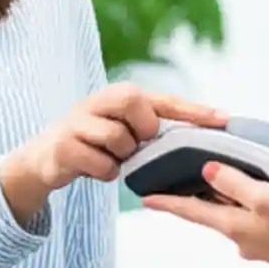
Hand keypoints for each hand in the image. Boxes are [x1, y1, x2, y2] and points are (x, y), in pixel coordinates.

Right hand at [0, 83, 225, 222]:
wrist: (45, 157)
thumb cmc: (95, 143)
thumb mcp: (123, 129)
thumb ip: (152, 128)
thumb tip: (195, 139)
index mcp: (121, 95)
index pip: (164, 99)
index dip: (194, 110)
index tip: (223, 119)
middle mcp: (100, 101)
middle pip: (136, 103)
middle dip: (142, 128)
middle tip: (135, 142)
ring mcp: (79, 121)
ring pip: (118, 137)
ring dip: (120, 156)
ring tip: (108, 156)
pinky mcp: (64, 146)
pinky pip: (102, 164)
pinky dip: (104, 173)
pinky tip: (95, 168)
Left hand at [143, 162, 268, 267]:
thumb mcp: (268, 198)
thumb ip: (235, 183)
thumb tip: (207, 170)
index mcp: (234, 226)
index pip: (191, 211)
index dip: (167, 202)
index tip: (145, 198)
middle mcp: (241, 236)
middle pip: (208, 210)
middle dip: (194, 192)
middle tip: (178, 172)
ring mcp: (258, 239)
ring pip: (231, 211)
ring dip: (222, 193)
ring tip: (218, 170)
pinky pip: (250, 214)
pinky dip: (246, 199)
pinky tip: (257, 186)